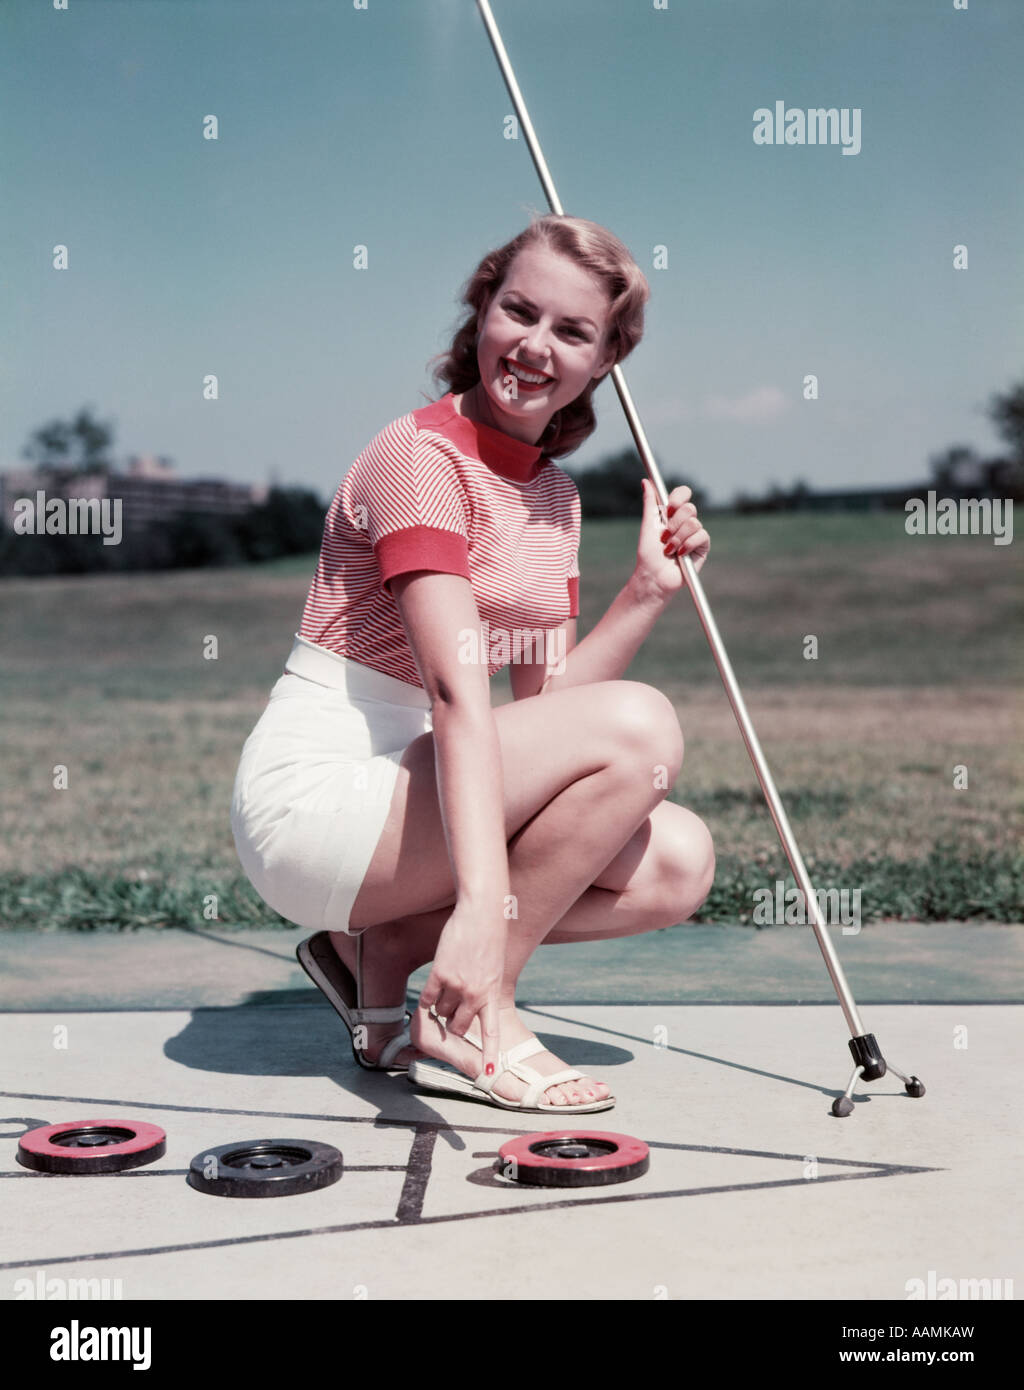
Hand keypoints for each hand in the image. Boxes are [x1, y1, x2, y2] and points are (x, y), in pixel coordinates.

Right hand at [417, 899, 504, 1080]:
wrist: (482, 913)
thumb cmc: (490, 938)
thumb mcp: (495, 967)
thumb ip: (485, 988)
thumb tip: (475, 1003)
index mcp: (493, 993)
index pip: (491, 1032)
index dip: (489, 1055)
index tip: (489, 1074)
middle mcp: (475, 994)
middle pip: (457, 1026)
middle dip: (452, 1022)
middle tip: (451, 1010)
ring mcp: (457, 984)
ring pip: (441, 1011)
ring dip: (440, 1005)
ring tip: (448, 985)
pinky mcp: (440, 973)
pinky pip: (427, 998)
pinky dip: (427, 997)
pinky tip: (430, 989)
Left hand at [635, 477, 710, 598]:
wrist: (654, 576)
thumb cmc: (649, 554)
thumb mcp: (648, 525)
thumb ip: (650, 503)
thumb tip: (645, 481)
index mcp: (673, 514)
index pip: (683, 494)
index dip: (678, 497)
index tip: (668, 509)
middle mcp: (685, 521)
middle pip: (689, 508)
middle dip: (674, 524)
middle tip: (664, 537)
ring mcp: (695, 534)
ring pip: (694, 523)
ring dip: (677, 538)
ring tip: (669, 550)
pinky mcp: (703, 546)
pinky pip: (701, 536)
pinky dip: (687, 545)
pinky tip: (679, 555)